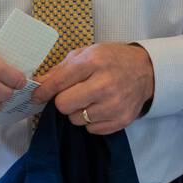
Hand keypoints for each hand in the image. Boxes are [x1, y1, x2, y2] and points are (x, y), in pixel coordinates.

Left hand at [30, 43, 153, 134]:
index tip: (36, 96)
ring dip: (78, 111)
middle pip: (64, 105)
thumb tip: (39, 84)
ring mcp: (114, 105)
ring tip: (90, 99)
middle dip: (63, 101)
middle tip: (72, 94)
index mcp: (94, 62)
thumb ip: (61, 69)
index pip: (58, 83)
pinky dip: (91, 121)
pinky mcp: (121, 120)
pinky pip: (91, 129)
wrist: (146, 71)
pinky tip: (100, 107)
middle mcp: (104, 85)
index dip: (43, 91)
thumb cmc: (112, 60)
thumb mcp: (87, 53)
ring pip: (76, 120)